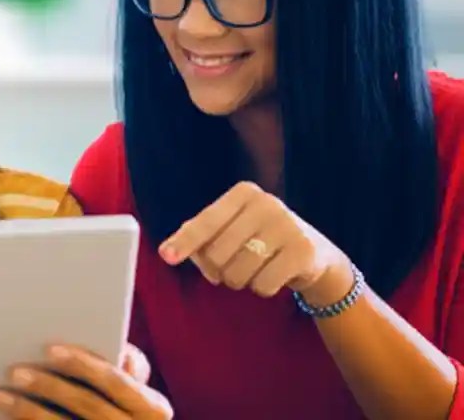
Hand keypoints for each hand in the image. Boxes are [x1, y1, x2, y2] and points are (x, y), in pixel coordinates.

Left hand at [0, 344, 171, 418]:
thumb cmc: (118, 399)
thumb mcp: (130, 384)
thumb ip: (123, 362)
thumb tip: (115, 349)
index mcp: (152, 407)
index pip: (115, 380)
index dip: (83, 364)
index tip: (49, 349)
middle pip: (87, 405)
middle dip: (49, 385)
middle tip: (14, 370)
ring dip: (28, 410)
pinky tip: (6, 414)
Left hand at [159, 181, 352, 303]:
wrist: (314, 253)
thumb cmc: (258, 240)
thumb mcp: (230, 230)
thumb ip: (198, 237)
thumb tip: (168, 252)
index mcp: (243, 193)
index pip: (206, 222)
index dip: (185, 242)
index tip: (167, 257)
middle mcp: (266, 204)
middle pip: (218, 253)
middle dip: (219, 269)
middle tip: (234, 265)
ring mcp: (288, 226)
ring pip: (238, 273)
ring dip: (239, 281)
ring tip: (255, 268)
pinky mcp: (303, 252)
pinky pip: (262, 285)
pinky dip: (261, 288)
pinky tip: (274, 274)